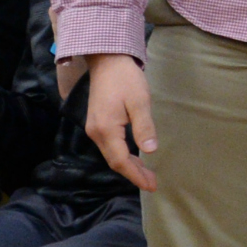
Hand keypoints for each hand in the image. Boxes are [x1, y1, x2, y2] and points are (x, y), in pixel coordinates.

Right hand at [83, 53, 157, 191]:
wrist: (107, 60)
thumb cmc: (125, 78)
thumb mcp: (140, 101)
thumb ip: (144, 127)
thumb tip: (150, 150)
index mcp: (106, 129)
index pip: (121, 161)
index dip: (136, 175)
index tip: (151, 186)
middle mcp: (96, 132)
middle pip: (114, 161)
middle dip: (133, 174)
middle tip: (152, 183)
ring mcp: (94, 128)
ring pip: (111, 154)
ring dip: (128, 165)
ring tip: (146, 173)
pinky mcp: (97, 123)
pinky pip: (110, 146)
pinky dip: (123, 155)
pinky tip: (134, 156)